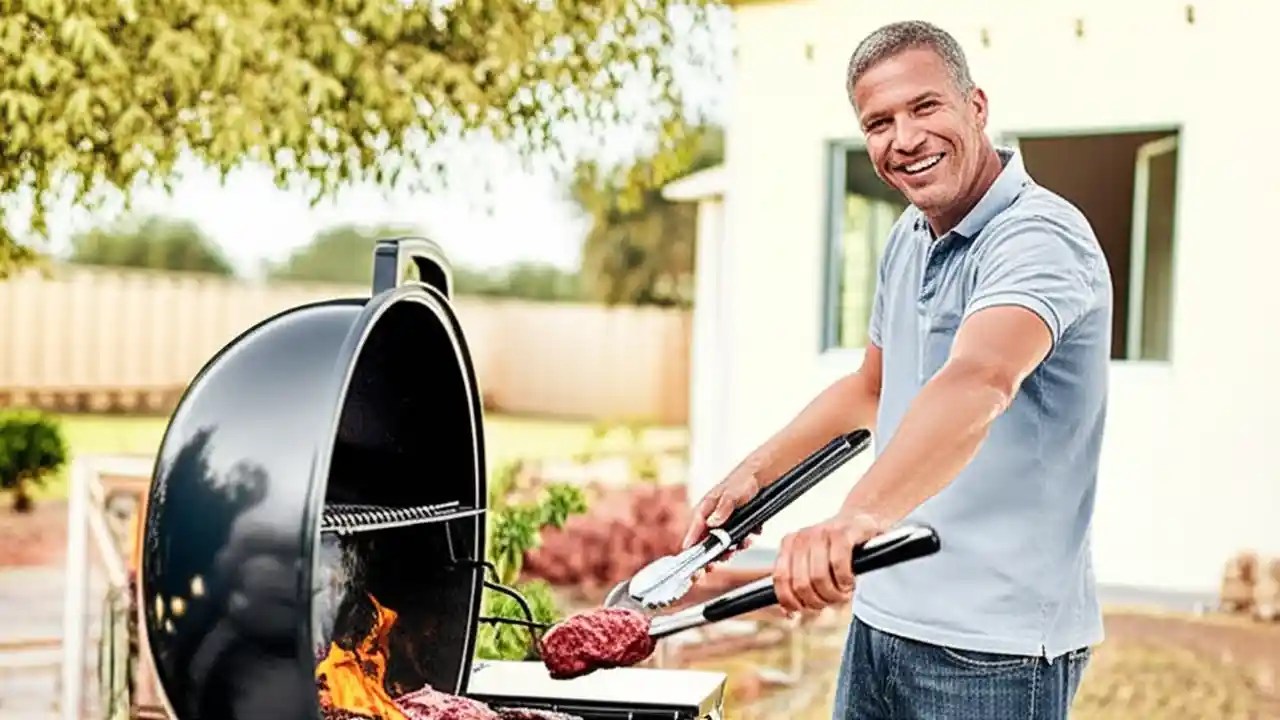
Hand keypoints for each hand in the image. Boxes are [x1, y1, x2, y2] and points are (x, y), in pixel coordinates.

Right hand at [680, 457, 768, 574]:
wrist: (762, 476)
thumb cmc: (743, 480)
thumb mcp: (733, 493)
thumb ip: (723, 509)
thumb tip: (712, 523)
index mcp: (706, 508)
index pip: (694, 529)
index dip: (692, 544)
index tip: (690, 557)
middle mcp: (712, 517)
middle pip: (706, 542)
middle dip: (713, 554)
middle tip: (718, 562)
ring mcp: (724, 523)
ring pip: (722, 544)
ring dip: (731, 549)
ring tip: (742, 545)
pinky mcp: (736, 526)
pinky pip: (736, 540)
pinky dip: (743, 542)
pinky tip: (751, 537)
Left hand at [772, 510, 886, 614]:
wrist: (860, 521)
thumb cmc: (835, 548)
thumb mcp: (811, 562)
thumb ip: (796, 582)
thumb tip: (787, 611)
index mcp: (789, 544)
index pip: (780, 579)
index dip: (791, 600)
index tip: (803, 609)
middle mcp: (802, 537)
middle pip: (801, 584)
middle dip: (818, 601)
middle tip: (831, 600)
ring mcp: (823, 532)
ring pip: (819, 578)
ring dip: (834, 594)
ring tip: (843, 592)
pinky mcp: (844, 532)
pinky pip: (839, 565)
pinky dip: (845, 580)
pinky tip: (850, 581)